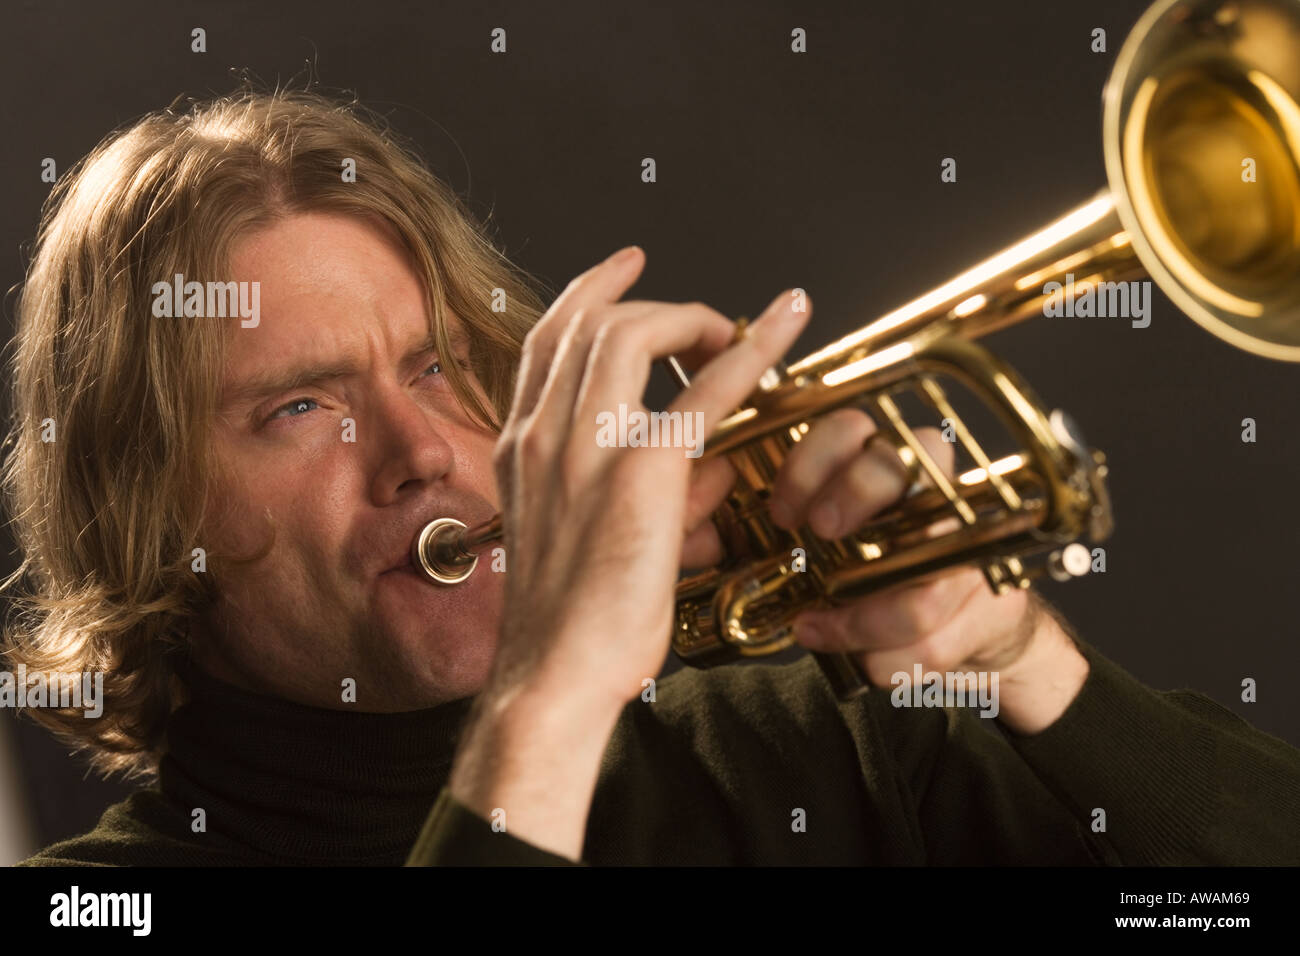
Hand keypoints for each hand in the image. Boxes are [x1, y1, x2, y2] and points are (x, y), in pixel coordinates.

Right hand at [449, 247, 808, 856]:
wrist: (553, 673)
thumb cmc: (568, 621)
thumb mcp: (589, 537)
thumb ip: (646, 487)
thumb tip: (712, 463)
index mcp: (521, 445)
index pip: (546, 338)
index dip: (589, 289)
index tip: (623, 265)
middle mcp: (543, 432)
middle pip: (591, 319)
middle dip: (648, 298)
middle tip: (701, 314)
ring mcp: (587, 445)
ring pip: (634, 331)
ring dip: (692, 318)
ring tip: (733, 328)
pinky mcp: (641, 471)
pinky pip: (705, 390)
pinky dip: (750, 351)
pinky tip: (783, 329)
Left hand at [768, 394, 1088, 734]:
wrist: (972, 634)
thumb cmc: (882, 582)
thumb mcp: (830, 550)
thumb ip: (787, 535)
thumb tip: (712, 537)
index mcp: (883, 470)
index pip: (854, 428)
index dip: (813, 461)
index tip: (783, 511)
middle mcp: (935, 498)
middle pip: (904, 463)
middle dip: (854, 492)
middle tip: (819, 531)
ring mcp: (972, 551)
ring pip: (921, 582)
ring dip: (857, 620)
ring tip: (815, 629)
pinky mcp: (996, 607)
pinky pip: (936, 641)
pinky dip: (890, 662)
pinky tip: (868, 662)